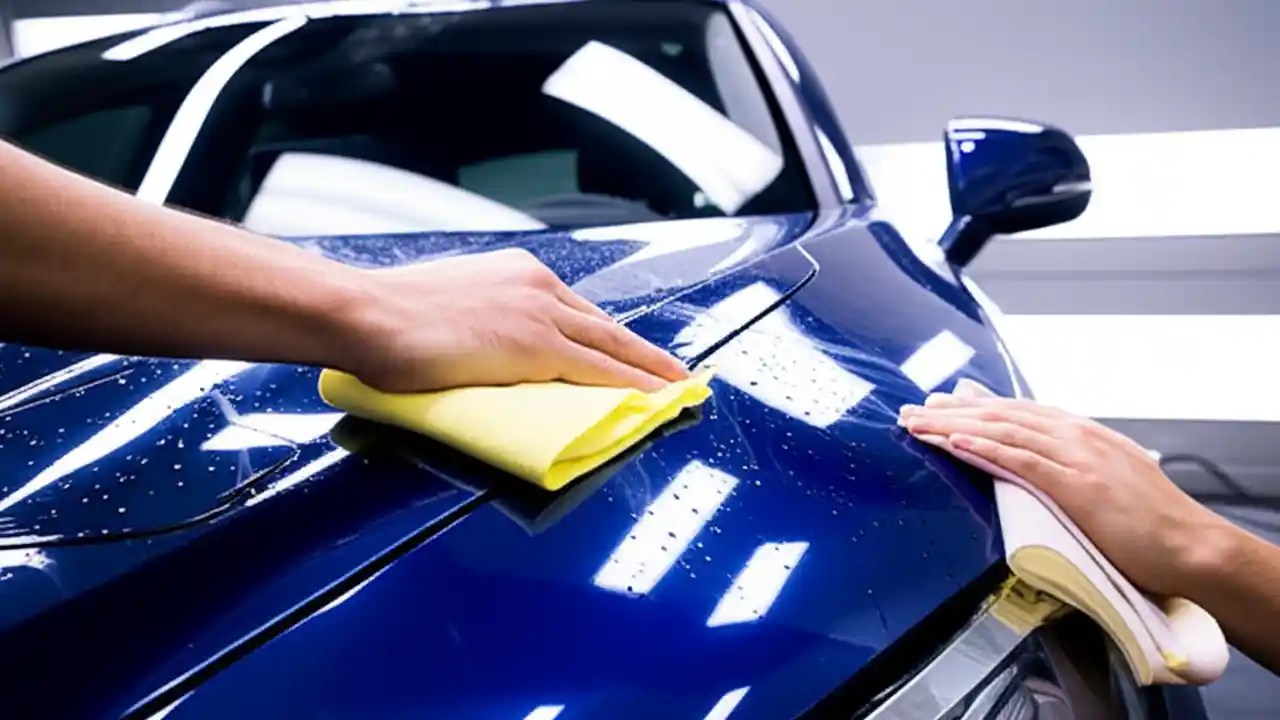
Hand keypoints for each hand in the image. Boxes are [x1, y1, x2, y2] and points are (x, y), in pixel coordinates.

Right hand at [338, 249, 688, 392]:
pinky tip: (655, 398)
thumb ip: (483, 324)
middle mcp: (536, 285)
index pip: (577, 310)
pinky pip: (600, 370)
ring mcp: (541, 313)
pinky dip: (634, 385)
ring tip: (679, 388)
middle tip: (675, 370)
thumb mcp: (448, 308)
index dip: (607, 335)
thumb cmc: (387, 318)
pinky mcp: (538, 345)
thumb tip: (488, 349)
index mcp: (515, 274)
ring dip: (650, 371)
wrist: (367, 313)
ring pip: (613, 347)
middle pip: (605, 325)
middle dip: (643, 352)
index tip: (629, 350)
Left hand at [897, 394, 1232, 597]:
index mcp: (1081, 432)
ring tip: (916, 425)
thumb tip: (1033, 456)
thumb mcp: (1105, 478)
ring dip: (953, 426)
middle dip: (950, 412)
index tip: (936, 403)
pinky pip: (1019, 460)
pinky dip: (983, 448)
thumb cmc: (1149, 522)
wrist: (1190, 545)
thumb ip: (1069, 463)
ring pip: (1001, 431)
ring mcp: (1075, 455)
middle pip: (1000, 414)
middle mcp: (1075, 434)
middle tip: (909, 411)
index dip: (971, 405)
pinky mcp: (1075, 483)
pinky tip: (953, 442)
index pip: (1015, 410)